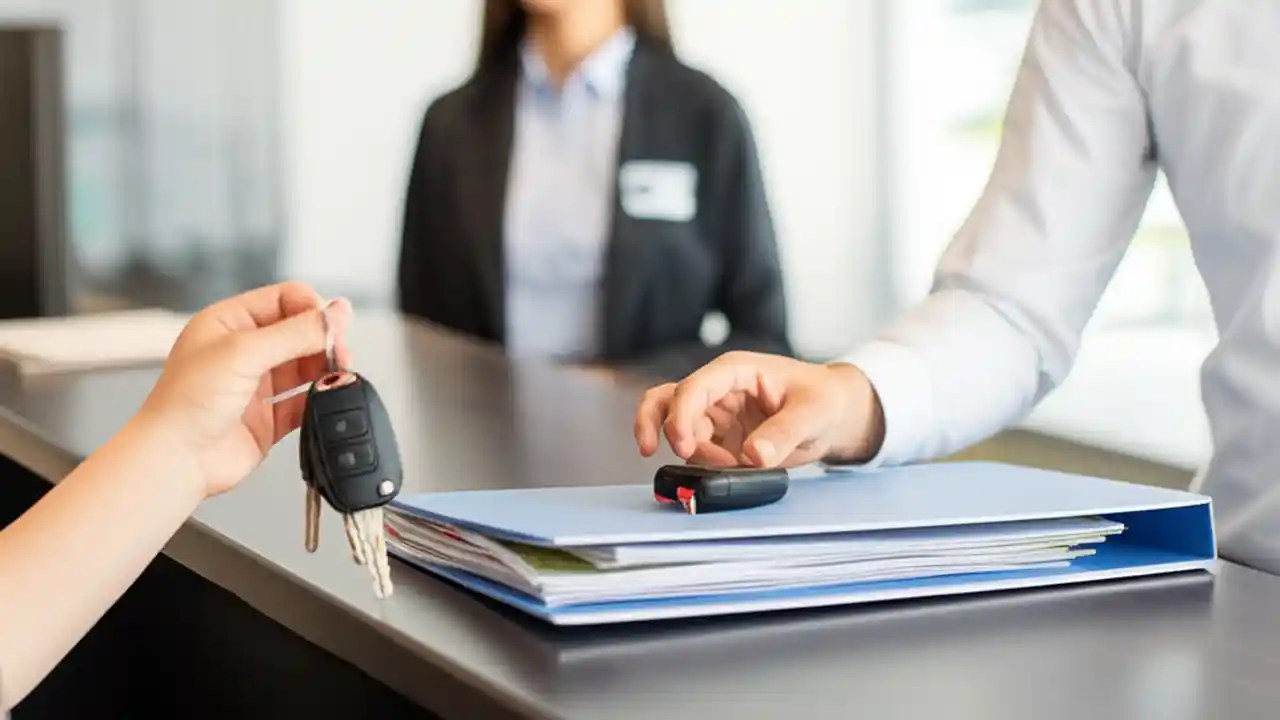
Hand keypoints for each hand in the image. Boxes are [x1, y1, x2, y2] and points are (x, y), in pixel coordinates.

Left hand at [135, 281, 352, 498]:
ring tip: (337, 374)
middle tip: (339, 352)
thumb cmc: (185, 403)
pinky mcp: (267, 418)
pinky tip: (324, 397)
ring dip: (324, 369)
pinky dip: (318, 399)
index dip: (312, 308)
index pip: (284, 299)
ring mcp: (255, 386)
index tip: (332, 325)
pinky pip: (303, 402)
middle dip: (323, 340)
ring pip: (304, 367)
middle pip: (299, 333)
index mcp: (229, 323)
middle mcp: (241, 351)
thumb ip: (295, 332)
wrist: (176, 460)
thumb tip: (336, 314)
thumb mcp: (243, 351)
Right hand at [633, 351, 885, 467]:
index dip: (681, 414)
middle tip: (652, 451)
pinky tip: (727, 473)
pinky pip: (696, 452)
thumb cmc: (824, 399)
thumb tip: (753, 456)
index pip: (695, 387)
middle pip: (667, 401)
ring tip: (722, 468)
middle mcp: (718, 391)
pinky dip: (702, 467)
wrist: (836, 415)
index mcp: (736, 372)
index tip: (684, 447)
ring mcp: (716, 417)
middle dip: (655, 425)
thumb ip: (783, 433)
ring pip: (674, 427)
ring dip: (689, 453)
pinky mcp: (720, 441)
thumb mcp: (813, 412)